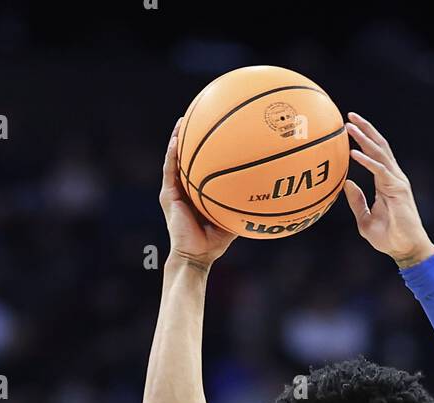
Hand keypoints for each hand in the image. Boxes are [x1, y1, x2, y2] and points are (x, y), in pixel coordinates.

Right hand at [160, 118, 236, 267]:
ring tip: (183, 120)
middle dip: (192, 136)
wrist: (196, 256)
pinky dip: (172, 155)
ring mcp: (174, 191)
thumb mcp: (233, 220)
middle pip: (188, 157)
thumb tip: (265, 195)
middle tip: (200, 115)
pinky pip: (169, 171)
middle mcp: (185, 188)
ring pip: (175, 159)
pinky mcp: (167, 195)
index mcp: (198, 192)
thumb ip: (243, 206)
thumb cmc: (214, 243)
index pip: (202, 166)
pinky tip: (176, 140)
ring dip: (178, 139)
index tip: (218, 130)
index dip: (208, 149)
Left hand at [342, 112, 433, 267]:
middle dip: (365, 129)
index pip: (376, 154)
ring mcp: (397, 181)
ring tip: (349, 126)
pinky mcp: (397, 189)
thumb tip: (346, 183)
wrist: (406, 249)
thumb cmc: (388, 238)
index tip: (349, 127)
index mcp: (386, 181)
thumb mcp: (364, 220)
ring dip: (364, 138)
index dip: (364, 139)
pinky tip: (354, 153)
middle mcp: (393, 177)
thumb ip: (357, 201)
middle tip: (349, 116)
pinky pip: (380, 171)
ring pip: (380, 153)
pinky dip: (367, 161)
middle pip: (379, 146)